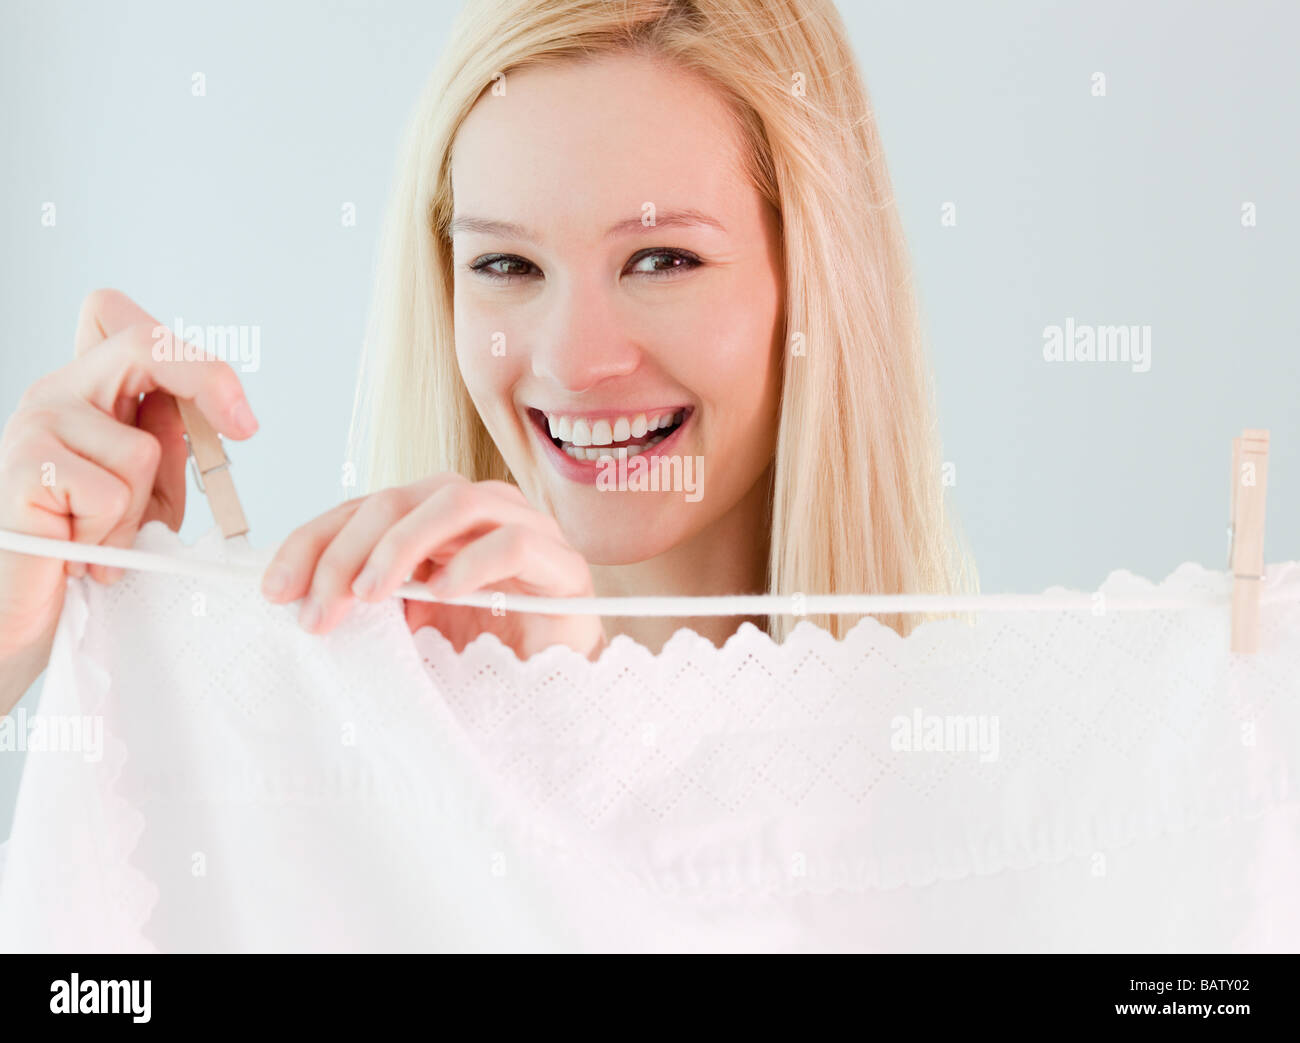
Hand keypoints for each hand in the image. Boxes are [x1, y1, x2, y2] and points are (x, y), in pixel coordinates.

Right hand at [0, 289, 257, 704]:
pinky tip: (82, 553)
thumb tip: (192, 408)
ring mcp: (33, 427)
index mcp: (87, 391)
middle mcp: (54, 394)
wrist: (25, 615)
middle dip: (206, 380)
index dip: (187, 351)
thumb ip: (167, 446)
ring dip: (139, 510)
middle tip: (244, 429)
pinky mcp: (23, 473)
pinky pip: (109, 495)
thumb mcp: (149, 493)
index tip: (238, 414)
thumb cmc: (93, 548)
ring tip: (106, 538)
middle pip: (140, 346)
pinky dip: (112, 535)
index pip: (118, 319)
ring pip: (139, 450)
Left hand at [260, 473, 606, 661]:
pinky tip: (444, 595)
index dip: (313, 541)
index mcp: (433, 522)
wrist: (555, 700)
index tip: (275, 590)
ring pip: (457, 502)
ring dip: (403, 545)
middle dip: (347, 551)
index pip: (361, 509)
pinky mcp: (563, 566)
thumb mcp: (403, 632)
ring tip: (372, 595)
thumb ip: (364, 604)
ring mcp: (526, 530)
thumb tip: (294, 598)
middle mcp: (478, 513)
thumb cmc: (477, 664)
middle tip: (320, 611)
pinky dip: (473, 563)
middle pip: (400, 499)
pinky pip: (516, 542)